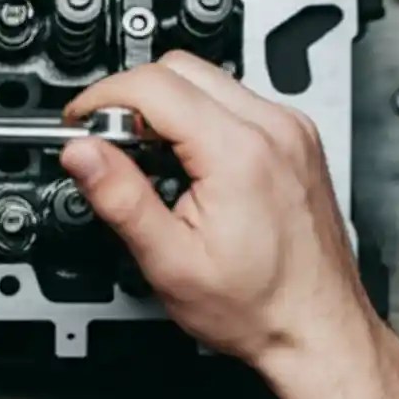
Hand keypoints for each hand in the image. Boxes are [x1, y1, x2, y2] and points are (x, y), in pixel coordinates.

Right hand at [60, 51, 381, 368]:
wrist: (318, 330)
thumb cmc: (258, 307)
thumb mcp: (169, 261)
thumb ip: (120, 198)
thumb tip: (81, 153)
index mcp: (240, 152)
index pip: (153, 85)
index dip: (102, 99)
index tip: (80, 124)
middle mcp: (274, 129)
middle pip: (179, 68)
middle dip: (131, 98)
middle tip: (111, 145)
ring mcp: (291, 130)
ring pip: (208, 79)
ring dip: (166, 106)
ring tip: (151, 162)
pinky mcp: (296, 139)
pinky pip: (234, 101)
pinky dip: (199, 117)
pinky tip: (189, 164)